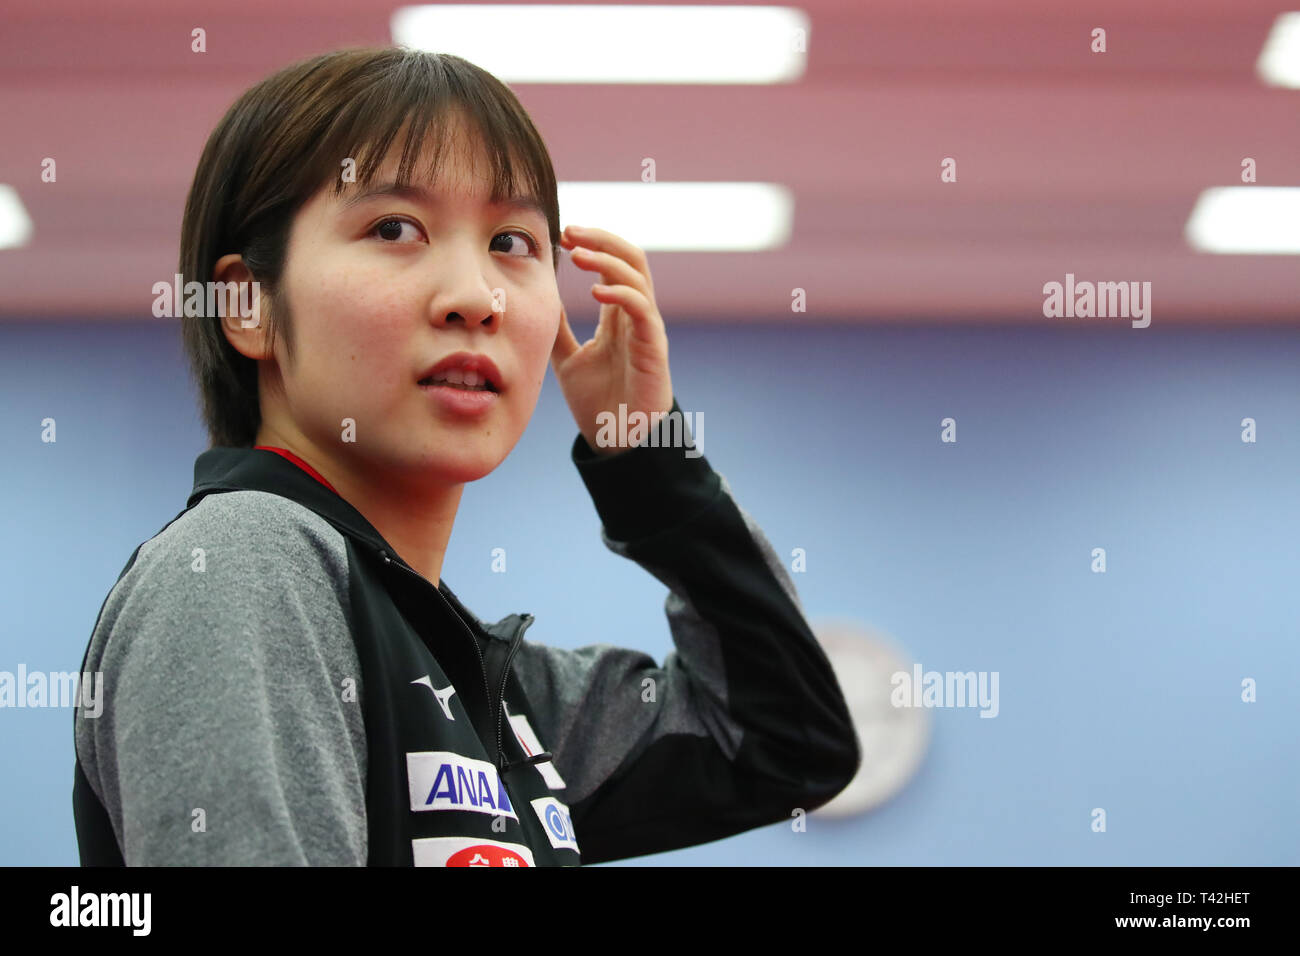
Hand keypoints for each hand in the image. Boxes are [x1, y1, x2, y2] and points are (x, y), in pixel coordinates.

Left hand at [551, 225, 673, 456]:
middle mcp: (636, 315)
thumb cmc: (598, 403)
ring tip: (578, 254)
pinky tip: (595, 290)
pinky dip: (621, 293)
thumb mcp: (566, 358)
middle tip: (569, 231)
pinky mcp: (653, 347)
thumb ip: (558, 328)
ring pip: (638, 275)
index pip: (612, 264)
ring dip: (607, 259)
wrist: (617, 442)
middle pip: (630, 258)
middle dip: (601, 239)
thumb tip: (538, 298)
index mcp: (618, 315)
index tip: (560, 236)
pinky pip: (642, 309)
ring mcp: (647, 329)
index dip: (591, 244)